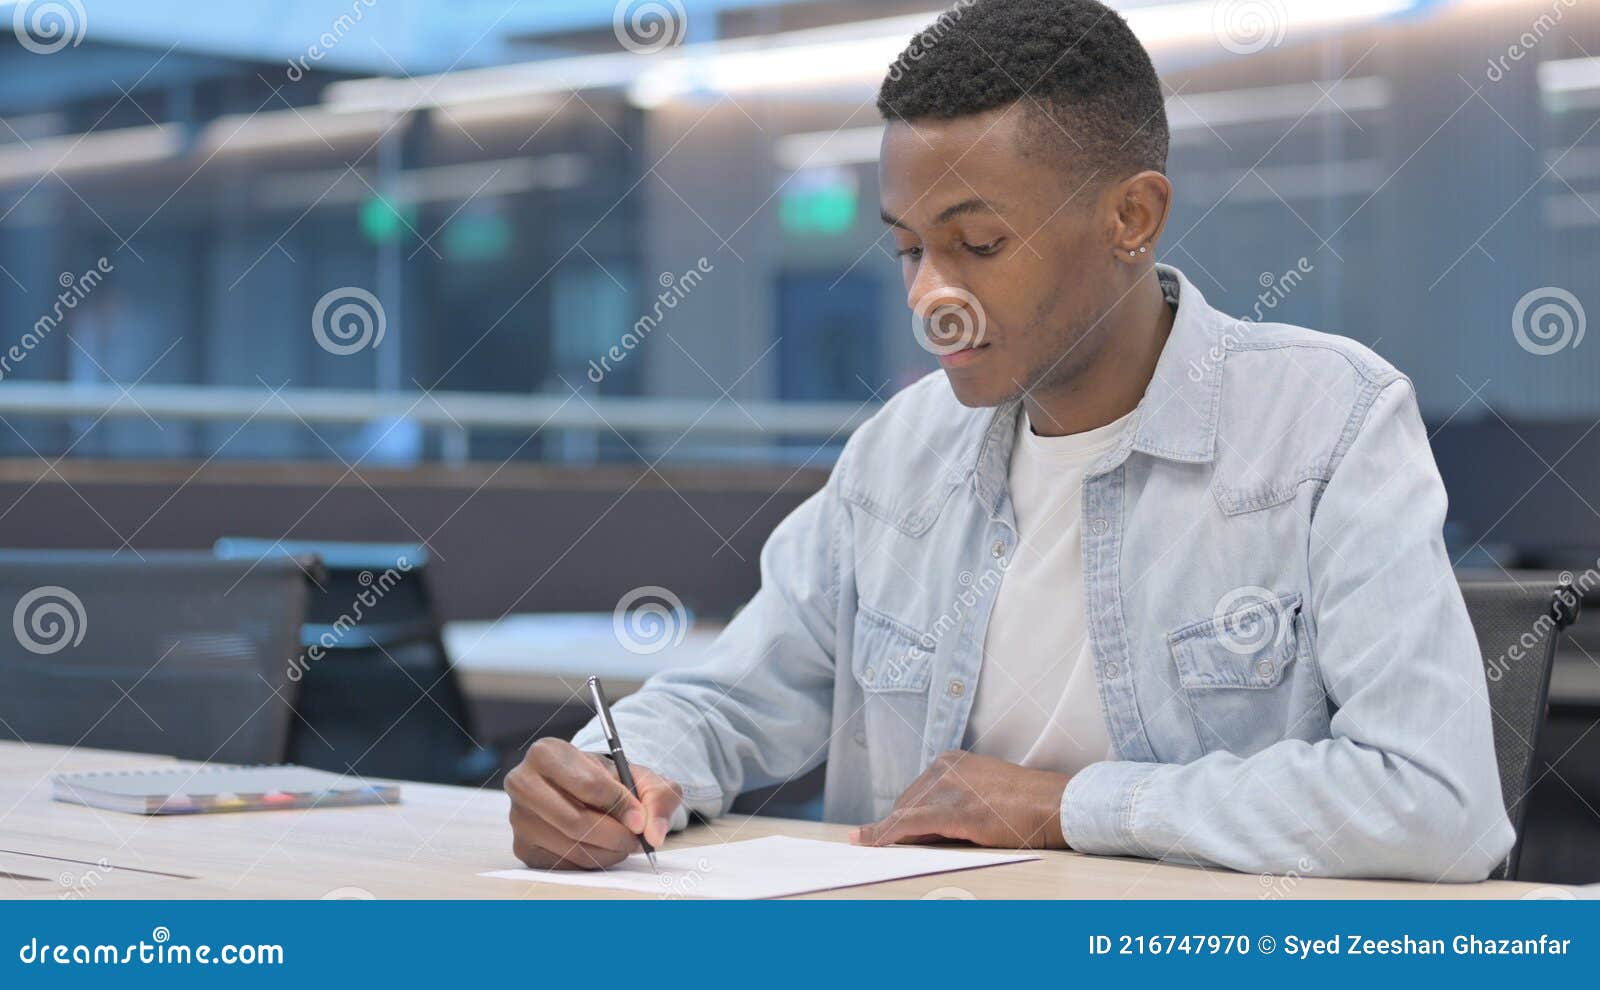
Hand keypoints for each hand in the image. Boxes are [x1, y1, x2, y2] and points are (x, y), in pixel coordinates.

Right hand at [505, 737, 682, 869]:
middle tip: (636, 839)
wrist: (586, 790)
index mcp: (546, 753)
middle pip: (576, 821)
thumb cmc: (611, 780)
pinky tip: (602, 847)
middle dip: (615, 835)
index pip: (588, 785)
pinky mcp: (523, 847)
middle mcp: (522, 783)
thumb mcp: (641, 776)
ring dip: (608, 851)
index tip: (641, 819)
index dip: (621, 805)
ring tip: (623, 841)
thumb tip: (655, 834)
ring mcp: (518, 818)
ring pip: (571, 846)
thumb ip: (658, 797)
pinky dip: (593, 861)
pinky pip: (565, 863)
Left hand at [849, 750, 1070, 849]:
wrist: (1054, 804)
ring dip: (892, 835)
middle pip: (907, 803)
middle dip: (899, 828)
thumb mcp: (981, 791)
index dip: (901, 816)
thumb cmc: (1023, 805)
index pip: (915, 792)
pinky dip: (886, 834)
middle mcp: (945, 768)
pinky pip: (910, 824)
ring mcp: (951, 788)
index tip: (877, 831)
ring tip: (881, 847)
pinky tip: (870, 842)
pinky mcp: (957, 811)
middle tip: (889, 845)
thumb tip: (920, 829)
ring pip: (906, 815)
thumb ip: (951, 802)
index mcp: (951, 761)